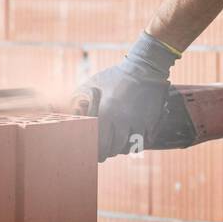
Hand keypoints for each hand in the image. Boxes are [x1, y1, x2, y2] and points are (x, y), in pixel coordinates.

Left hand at [76, 32, 177, 160]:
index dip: (94, 152)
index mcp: (107, 112)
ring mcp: (138, 122)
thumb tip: (71, 113)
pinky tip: (131, 140)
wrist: (145, 68)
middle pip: (113, 149)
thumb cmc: (115, 76)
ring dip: (121, 149)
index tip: (92, 153)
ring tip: (115, 147)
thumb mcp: (93, 84)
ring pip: (129, 147)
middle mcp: (123, 120)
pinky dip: (137, 143)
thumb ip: (79, 99)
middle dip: (106, 152)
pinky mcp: (151, 122)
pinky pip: (144, 141)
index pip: (99, 143)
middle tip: (103, 153)